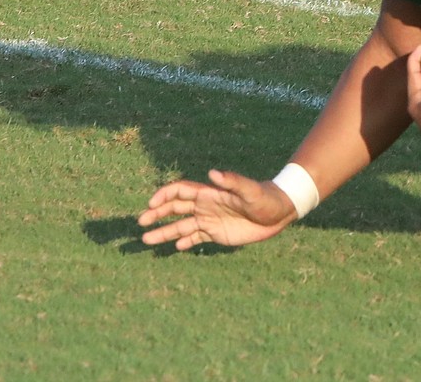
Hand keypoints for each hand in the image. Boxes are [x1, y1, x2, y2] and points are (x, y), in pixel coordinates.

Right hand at [137, 168, 296, 249]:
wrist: (279, 213)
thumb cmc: (265, 198)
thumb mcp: (250, 190)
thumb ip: (232, 181)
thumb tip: (212, 173)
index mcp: (209, 193)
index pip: (181, 191)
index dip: (165, 195)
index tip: (152, 205)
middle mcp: (205, 206)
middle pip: (175, 208)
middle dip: (157, 213)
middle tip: (141, 222)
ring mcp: (209, 220)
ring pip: (181, 226)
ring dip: (164, 231)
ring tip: (146, 240)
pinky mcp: (216, 233)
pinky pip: (195, 238)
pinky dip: (184, 242)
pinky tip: (174, 248)